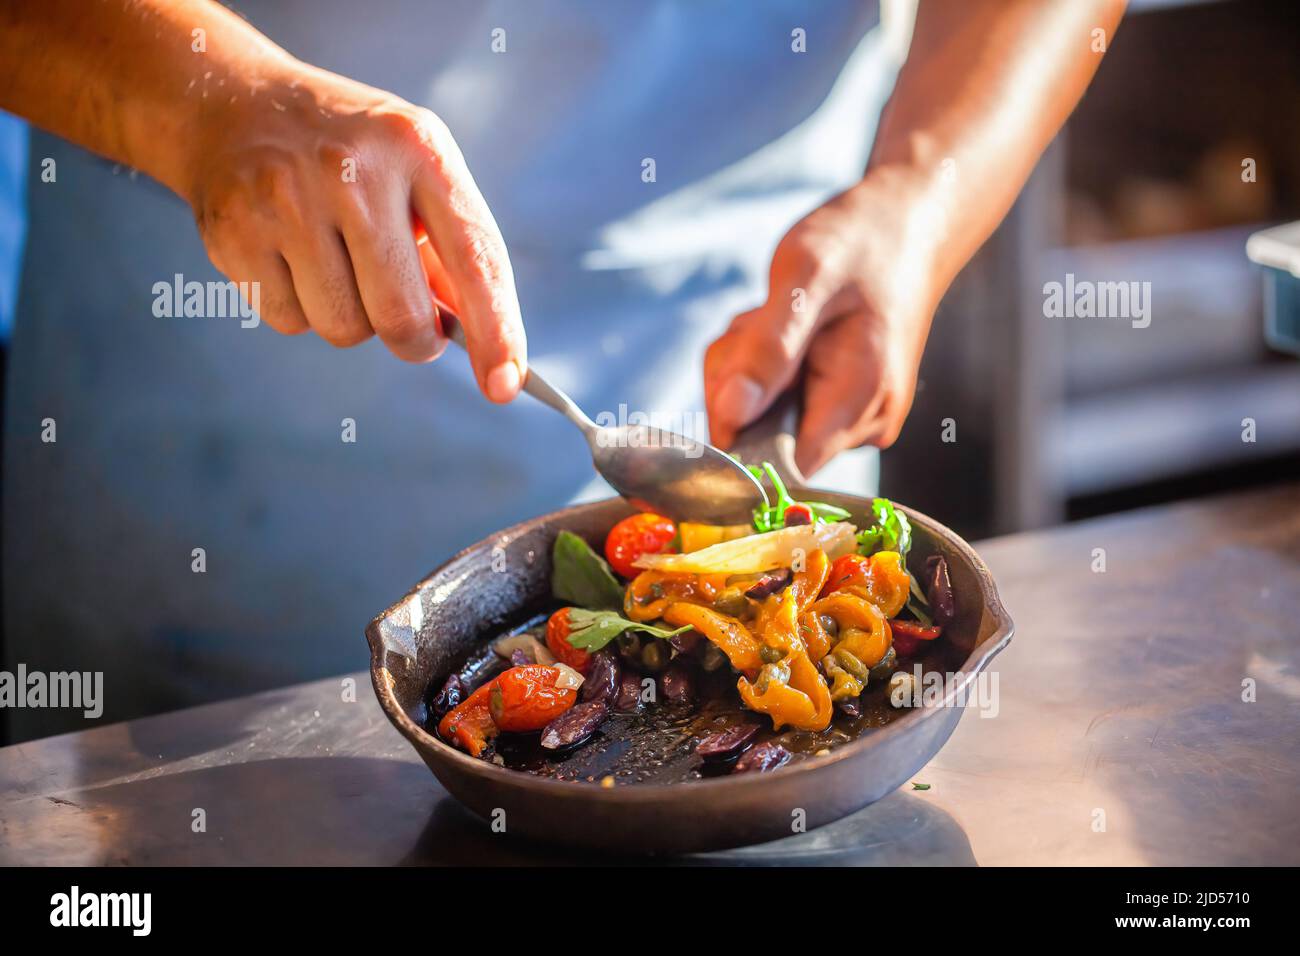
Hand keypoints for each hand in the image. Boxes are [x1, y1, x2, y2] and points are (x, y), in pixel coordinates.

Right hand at [186, 62, 524, 401]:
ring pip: (344, 329)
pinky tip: (291, 257)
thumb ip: (451, 248)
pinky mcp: (235, 232)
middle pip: (401, 316)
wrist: (231, 103)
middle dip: (415, 342)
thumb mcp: (413, 168)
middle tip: (414, 330)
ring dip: (352, 319)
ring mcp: (286, 199)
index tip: (505, 386)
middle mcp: (351, 168)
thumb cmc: (350, 153)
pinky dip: (300, 309)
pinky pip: (290, 322)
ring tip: (337, 263)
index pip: (475, 257)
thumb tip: (483, 343)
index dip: (496, 329)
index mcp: (416, 146)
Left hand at [704, 171, 943, 475]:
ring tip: (774, 317)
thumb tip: (730, 416)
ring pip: (763, 419)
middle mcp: (864, 424)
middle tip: (757, 323)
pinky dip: (764, 368)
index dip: (738, 433)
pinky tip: (784, 328)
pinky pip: (779, 403)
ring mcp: (854, 418)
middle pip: (762, 440)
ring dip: (748, 369)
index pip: (779, 466)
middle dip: (738, 385)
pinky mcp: (841, 406)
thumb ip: (767, 351)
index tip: (734, 376)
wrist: (910, 223)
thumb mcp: (804, 279)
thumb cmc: (862, 241)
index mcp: (859, 399)